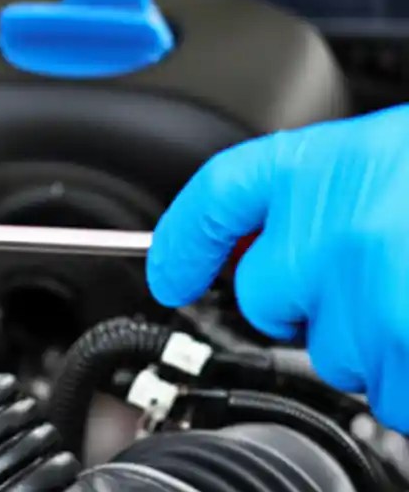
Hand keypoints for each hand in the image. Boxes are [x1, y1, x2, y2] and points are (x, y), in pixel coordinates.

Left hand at [148, 105, 408, 430]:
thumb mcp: (395, 157)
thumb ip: (336, 193)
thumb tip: (279, 247)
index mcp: (324, 161)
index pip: (216, 198)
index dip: (184, 240)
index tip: (169, 272)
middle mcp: (330, 223)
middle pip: (271, 300)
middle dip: (319, 304)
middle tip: (386, 280)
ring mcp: (369, 288)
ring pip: (338, 356)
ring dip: (382, 348)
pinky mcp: (408, 341)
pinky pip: (394, 396)